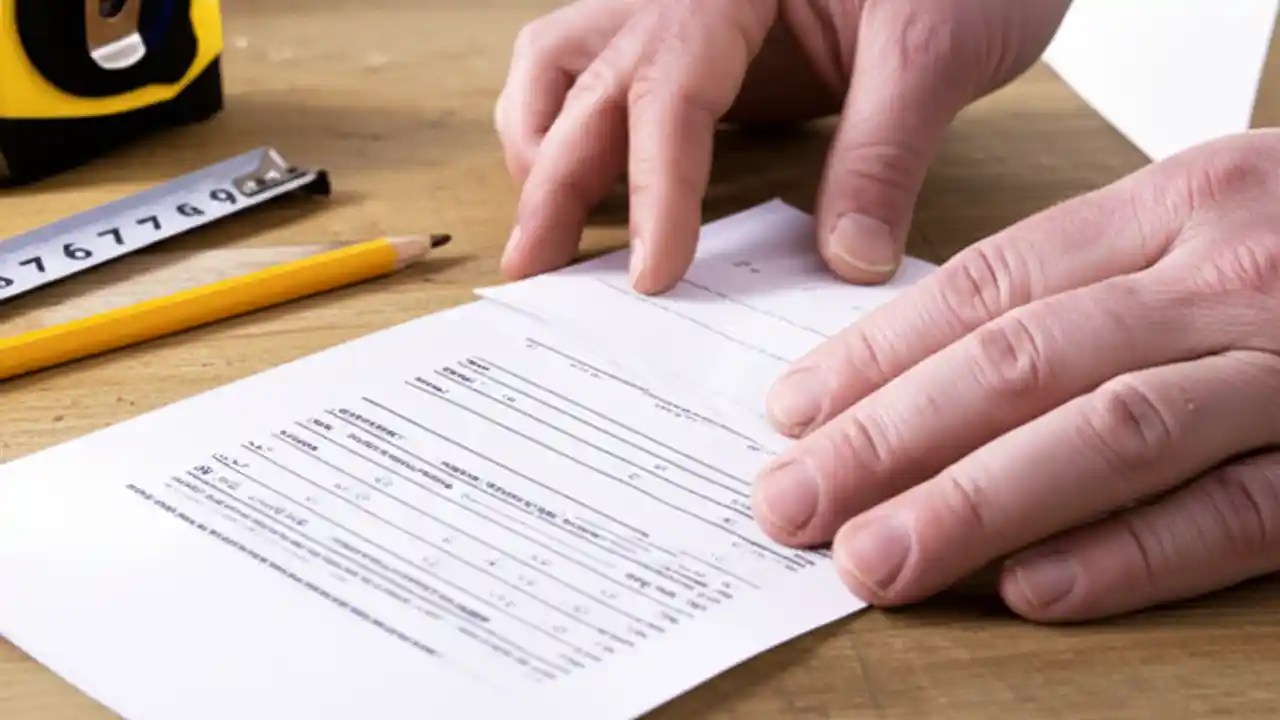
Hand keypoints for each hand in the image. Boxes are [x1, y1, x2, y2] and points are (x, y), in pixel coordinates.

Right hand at [495, 0, 1069, 292]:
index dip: (655, 188)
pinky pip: (592, 77)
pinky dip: (565, 131)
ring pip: (557, 65)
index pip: (670, 91)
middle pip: (582, 81)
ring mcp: (674, 12)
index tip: (652, 275)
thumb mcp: (938, 47)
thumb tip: (848, 261)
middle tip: (532, 273)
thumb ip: (887, 153)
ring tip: (545, 228)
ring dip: (539, 144)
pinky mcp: (687, 44)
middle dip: (550, 183)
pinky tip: (584, 187)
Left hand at [753, 129, 1279, 621]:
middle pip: (1023, 362)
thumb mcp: (1208, 222)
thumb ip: (1085, 281)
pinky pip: (1239, 514)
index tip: (790, 415)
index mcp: (1178, 203)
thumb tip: (919, 366)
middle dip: (889, 441)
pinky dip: (1132, 555)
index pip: (987, 285)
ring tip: (873, 560)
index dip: (877, 355)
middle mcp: (1229, 272)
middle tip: (790, 504)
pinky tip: (1033, 591)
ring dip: (976, 506)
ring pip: (1112, 435)